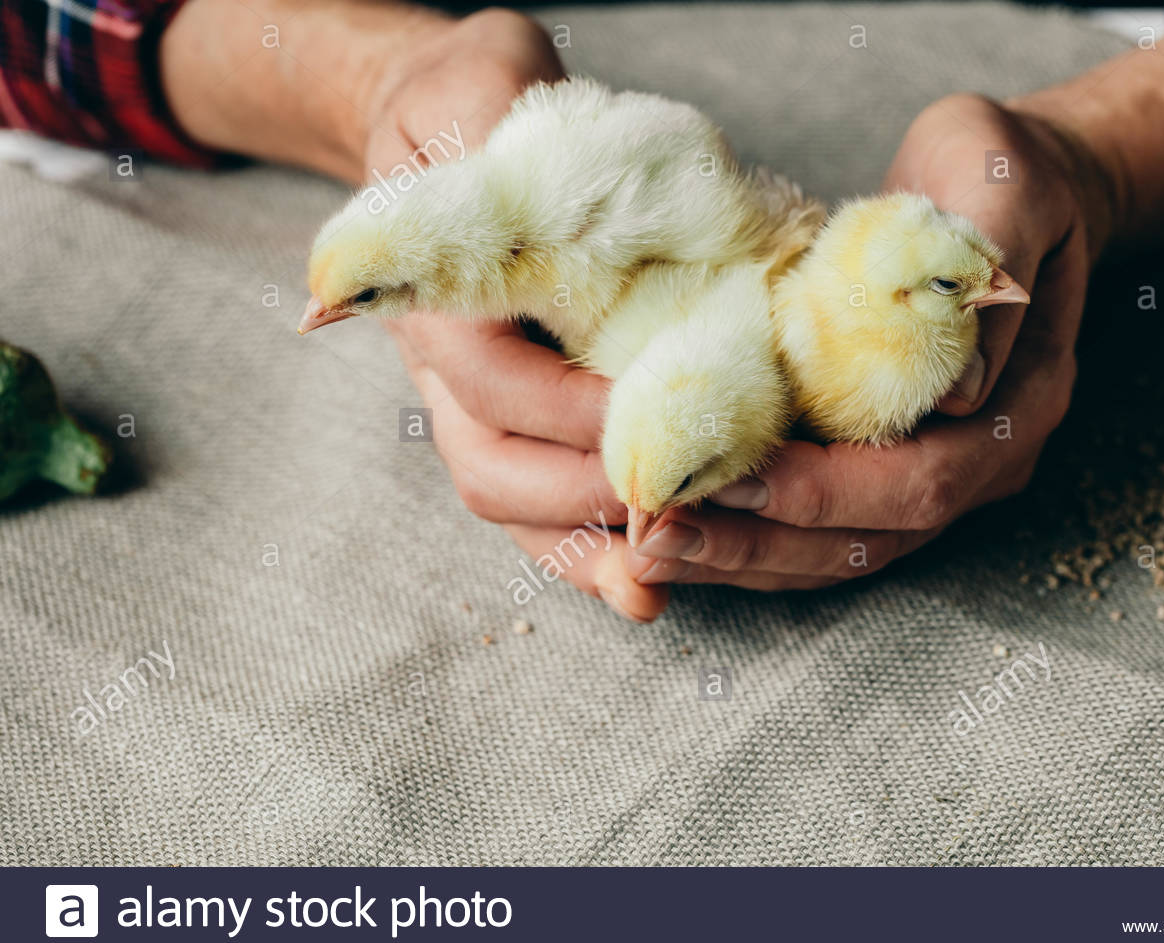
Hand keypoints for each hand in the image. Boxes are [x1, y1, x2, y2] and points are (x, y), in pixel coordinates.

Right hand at [371, 12, 670, 622]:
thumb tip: (504, 148)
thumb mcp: (483, 79)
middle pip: (486, 461)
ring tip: (660, 580)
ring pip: (506, 501)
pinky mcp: (512, 425)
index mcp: (436, 290)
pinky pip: (534, 509)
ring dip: (582, 549)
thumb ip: (491, 114)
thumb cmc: (477, 106)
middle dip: (580, 490)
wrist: (451, 135)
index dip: (560, 405)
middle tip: (673, 498)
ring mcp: (470, 404)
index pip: (483, 371)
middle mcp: (442, 365)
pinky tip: (645, 588)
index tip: (644, 416)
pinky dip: (583, 555)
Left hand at [618, 93, 1116, 589]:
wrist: (1005, 189)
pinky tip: (679, 529)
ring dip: (738, 555)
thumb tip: (956, 391)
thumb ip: (987, 274)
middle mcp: (980, 461)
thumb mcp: (1004, 184)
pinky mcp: (881, 466)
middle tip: (656, 536)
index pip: (920, 481)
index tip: (728, 479)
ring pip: (834, 550)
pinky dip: (745, 535)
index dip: (823, 491)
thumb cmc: (1001, 171)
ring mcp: (932, 472)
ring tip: (648, 547)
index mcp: (1019, 404)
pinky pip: (815, 528)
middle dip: (757, 541)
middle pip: (867, 538)